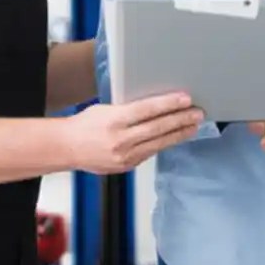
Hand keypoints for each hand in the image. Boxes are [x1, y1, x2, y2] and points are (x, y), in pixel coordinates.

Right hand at [63, 92, 203, 174]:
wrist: (67, 148)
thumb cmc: (84, 124)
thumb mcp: (105, 109)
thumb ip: (128, 110)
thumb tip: (155, 107)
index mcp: (114, 120)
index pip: (147, 110)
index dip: (169, 104)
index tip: (185, 99)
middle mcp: (121, 140)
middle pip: (157, 128)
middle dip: (180, 119)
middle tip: (197, 113)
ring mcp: (124, 156)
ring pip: (158, 143)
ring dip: (179, 133)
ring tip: (193, 125)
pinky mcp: (127, 166)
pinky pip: (150, 153)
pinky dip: (164, 143)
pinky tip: (175, 137)